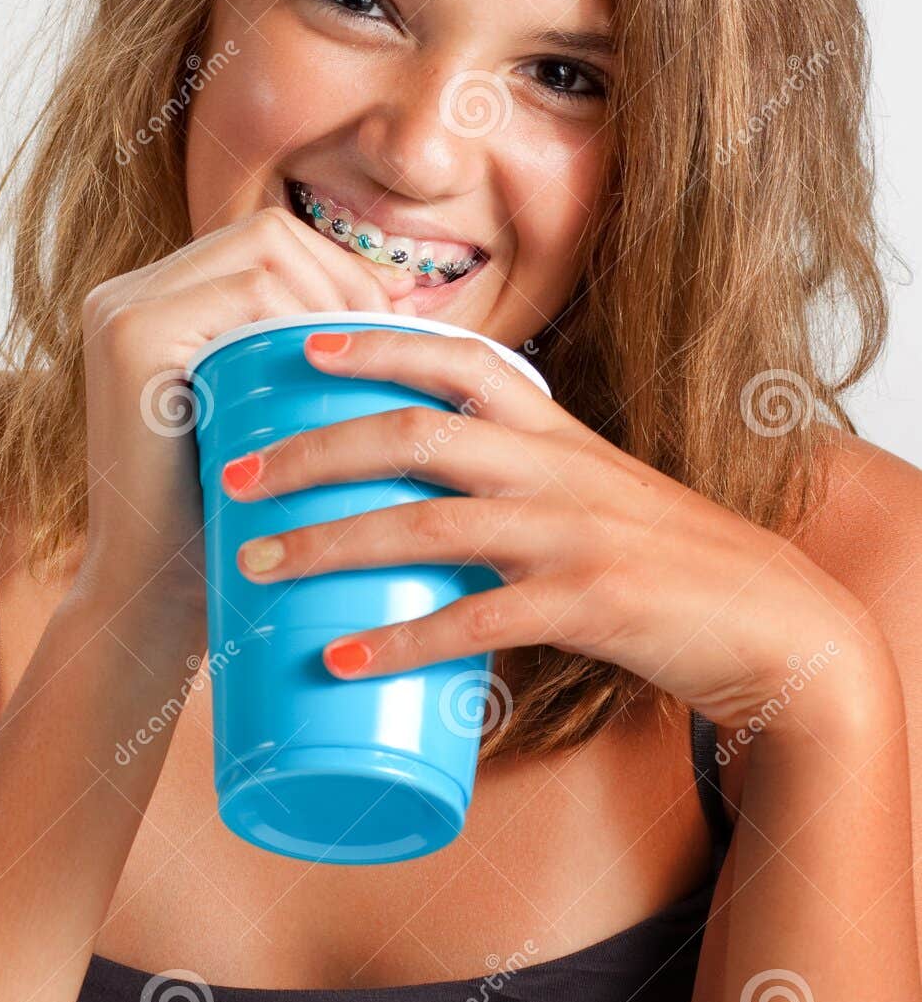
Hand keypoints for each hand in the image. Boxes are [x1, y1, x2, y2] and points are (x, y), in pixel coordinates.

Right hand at [73, 210, 417, 633]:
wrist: (155, 595)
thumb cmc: (225, 515)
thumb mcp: (257, 413)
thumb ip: (291, 351)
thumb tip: (400, 297)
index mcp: (153, 300)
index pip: (268, 241)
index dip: (338, 271)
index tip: (391, 328)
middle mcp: (125, 292)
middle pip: (269, 233)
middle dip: (344, 278)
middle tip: (393, 342)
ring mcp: (120, 309)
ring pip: (264, 251)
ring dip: (331, 300)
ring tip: (365, 364)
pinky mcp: (130, 338)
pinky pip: (248, 295)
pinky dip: (304, 323)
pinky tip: (332, 373)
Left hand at [221, 327, 888, 738]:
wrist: (767, 619)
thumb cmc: (660, 555)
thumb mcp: (587, 489)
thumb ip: (509, 480)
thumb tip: (409, 495)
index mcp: (554, 429)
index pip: (456, 357)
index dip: (372, 343)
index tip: (297, 344)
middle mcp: (555, 466)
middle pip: (414, 433)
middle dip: (313, 449)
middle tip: (233, 473)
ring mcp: (569, 533)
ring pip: (427, 522)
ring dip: (330, 541)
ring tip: (255, 567)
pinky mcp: (586, 605)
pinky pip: (476, 621)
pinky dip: (403, 641)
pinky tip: (344, 659)